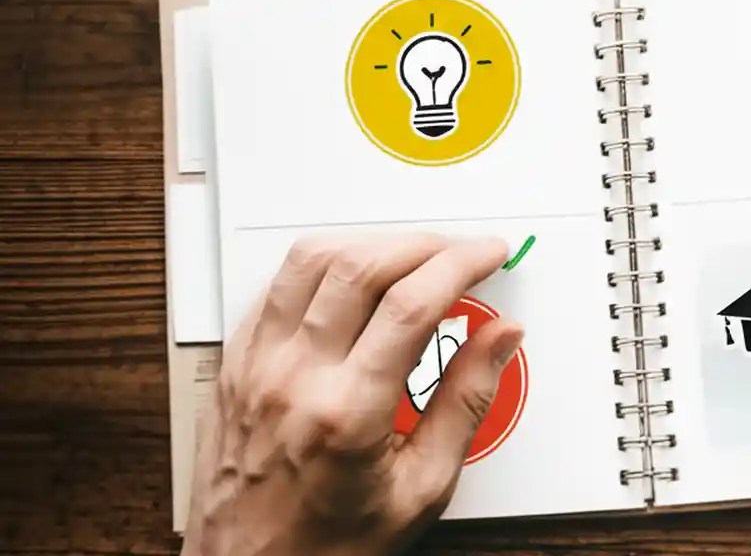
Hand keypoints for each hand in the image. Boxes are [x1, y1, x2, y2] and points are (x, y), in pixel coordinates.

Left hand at [182, 234, 523, 555]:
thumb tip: (499, 338)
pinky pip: (275, 284)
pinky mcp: (235, 362)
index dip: (462, 263)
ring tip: (410, 254)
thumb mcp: (422, 488)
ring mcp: (256, 364)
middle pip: (362, 265)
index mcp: (349, 412)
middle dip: (424, 243)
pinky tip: (350, 276)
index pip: (413, 303)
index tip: (488, 254)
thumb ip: (466, 402)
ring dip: (371, 241)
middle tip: (458, 252)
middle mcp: (294, 377)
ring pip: (311, 258)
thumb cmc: (328, 545)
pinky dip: (320, 263)